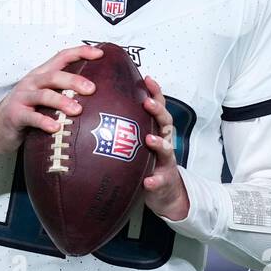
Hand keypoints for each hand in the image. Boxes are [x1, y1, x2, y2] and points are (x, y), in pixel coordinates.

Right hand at [0, 45, 102, 174]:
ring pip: (44, 95)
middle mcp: (32, 83)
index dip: (80, 52)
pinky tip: (56, 128)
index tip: (100, 54)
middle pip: (54, 76)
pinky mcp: (15, 115)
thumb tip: (97, 96)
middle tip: (91, 89)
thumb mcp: (44, 99)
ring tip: (77, 110)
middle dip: (74, 81)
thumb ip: (64, 94)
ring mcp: (22, 98)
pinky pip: (31, 117)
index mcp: (41, 75)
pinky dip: (44, 122)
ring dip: (62, 102)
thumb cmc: (25, 112)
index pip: (62, 57)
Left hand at [141, 74, 188, 221]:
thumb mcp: (140, 141)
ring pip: (166, 150)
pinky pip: (159, 181)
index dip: (155, 92)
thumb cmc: (148, 161)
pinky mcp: (163, 181)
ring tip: (150, 140)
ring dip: (159, 143)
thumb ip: (129, 126)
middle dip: (158, 112)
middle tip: (148, 103)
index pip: (158, 107)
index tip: (147, 79)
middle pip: (165, 123)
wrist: (165, 192)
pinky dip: (154, 180)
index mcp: (157, 131)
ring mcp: (165, 162)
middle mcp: (164, 143)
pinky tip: (148, 181)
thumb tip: (104, 104)